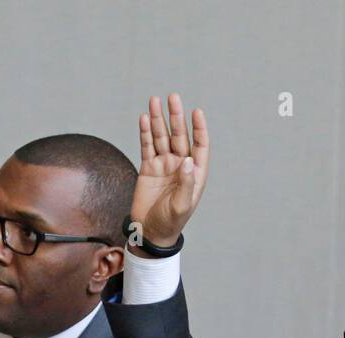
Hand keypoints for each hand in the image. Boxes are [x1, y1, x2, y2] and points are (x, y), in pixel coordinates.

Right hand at [129, 93, 207, 251]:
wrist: (150, 231)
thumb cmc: (170, 222)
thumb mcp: (181, 206)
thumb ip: (186, 183)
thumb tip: (189, 160)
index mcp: (195, 173)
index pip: (200, 145)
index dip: (199, 128)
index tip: (196, 111)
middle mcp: (181, 165)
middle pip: (179, 135)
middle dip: (176, 116)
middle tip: (173, 97)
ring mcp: (164, 165)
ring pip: (161, 137)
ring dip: (158, 120)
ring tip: (154, 101)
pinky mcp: (148, 168)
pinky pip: (147, 146)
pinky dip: (145, 133)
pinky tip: (144, 118)